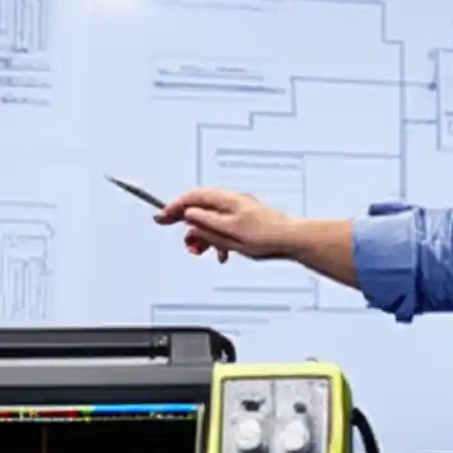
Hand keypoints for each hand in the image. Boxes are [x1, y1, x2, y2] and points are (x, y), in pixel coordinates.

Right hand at [153, 188, 295, 262]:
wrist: (292, 240)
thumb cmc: (266, 235)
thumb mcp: (227, 232)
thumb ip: (205, 224)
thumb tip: (188, 215)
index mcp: (226, 201)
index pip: (192, 198)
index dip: (174, 207)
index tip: (160, 217)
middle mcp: (232, 202)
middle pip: (202, 209)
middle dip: (190, 227)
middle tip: (186, 243)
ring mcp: (240, 212)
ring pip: (213, 221)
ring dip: (204, 237)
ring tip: (203, 251)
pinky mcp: (248, 222)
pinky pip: (226, 228)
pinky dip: (219, 240)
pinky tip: (222, 254)